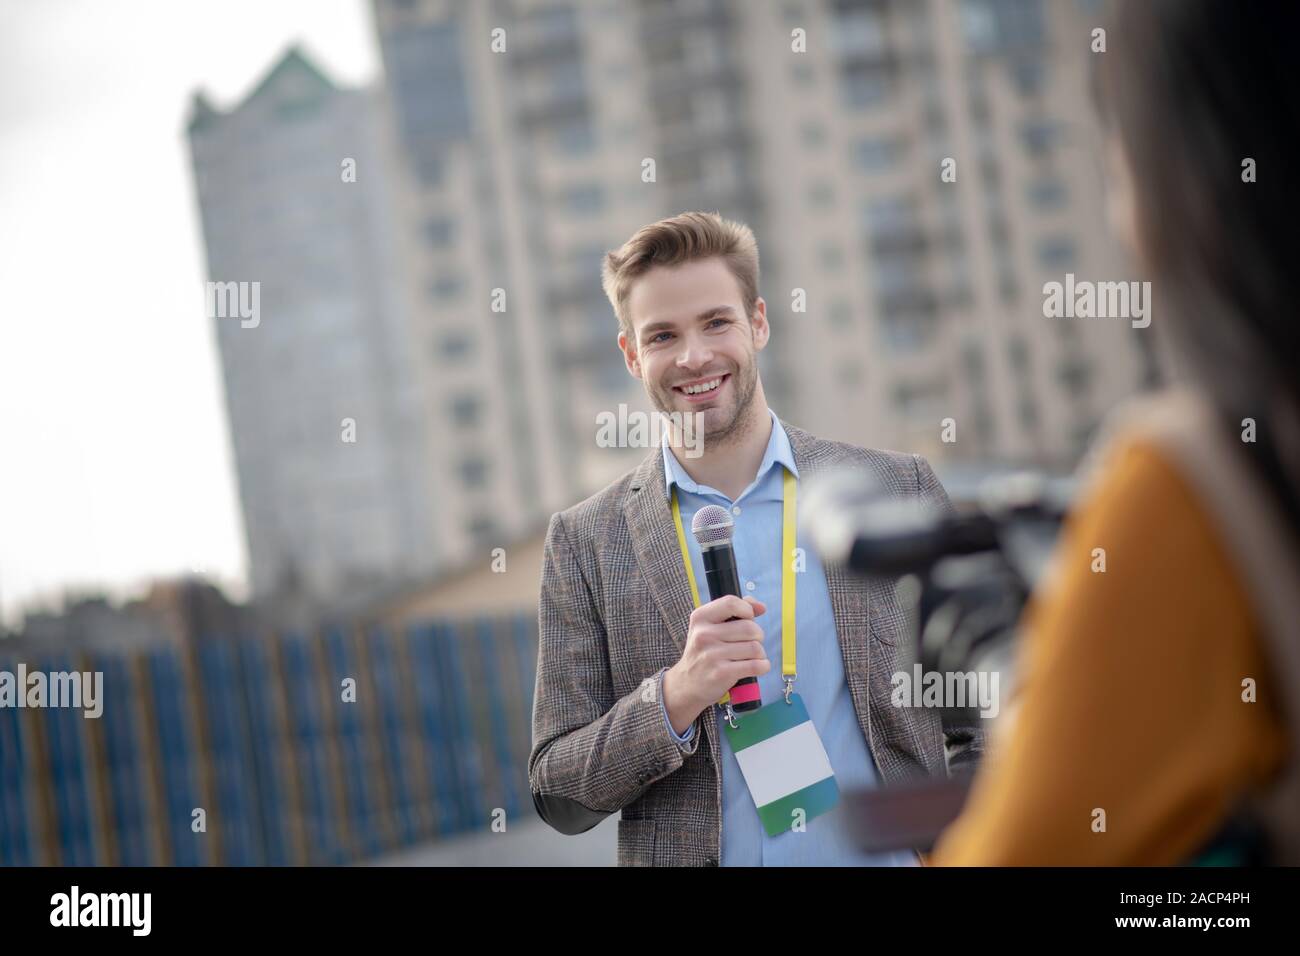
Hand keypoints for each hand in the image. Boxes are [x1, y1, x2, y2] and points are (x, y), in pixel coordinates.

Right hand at [663, 596, 768, 733]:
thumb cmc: (704, 652)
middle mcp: (704, 634)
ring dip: (760, 653)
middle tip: (750, 643)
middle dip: (758, 636)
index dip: (747, 610)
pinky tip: (758, 667)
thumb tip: (761, 607)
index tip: (748, 619)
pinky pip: (755, 665)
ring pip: (755, 648)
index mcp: (700, 618)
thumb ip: (734, 612)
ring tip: (751, 657)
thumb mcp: (709, 627)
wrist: (686, 684)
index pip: (731, 603)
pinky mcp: (721, 673)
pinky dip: (763, 666)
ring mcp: (712, 654)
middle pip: (750, 628)